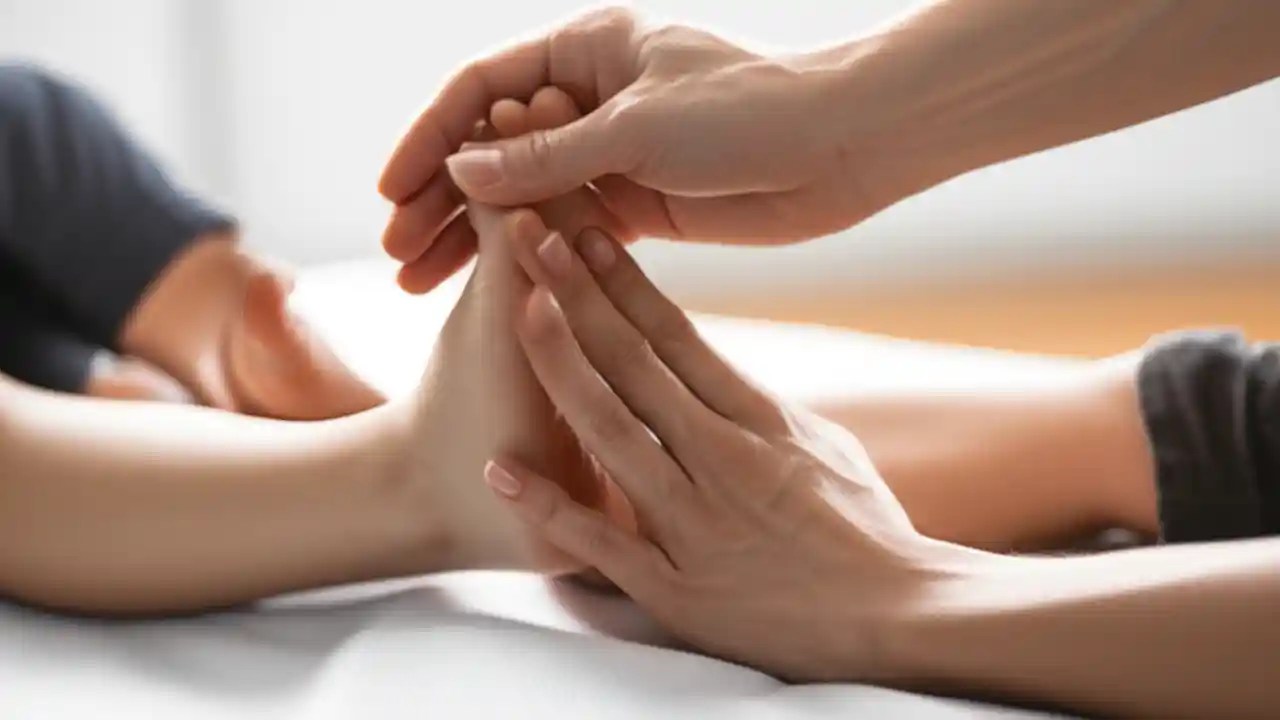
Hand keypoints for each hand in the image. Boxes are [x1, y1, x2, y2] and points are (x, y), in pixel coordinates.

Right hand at [379, 7, 894, 291]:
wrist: (841, 150)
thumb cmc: (749, 112)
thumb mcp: (635, 127)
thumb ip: (545, 155)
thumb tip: (461, 172)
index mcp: (587, 49)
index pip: (482, 91)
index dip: (430, 140)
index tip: (392, 192)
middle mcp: (592, 98)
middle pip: (493, 147)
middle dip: (441, 198)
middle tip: (399, 253)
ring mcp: (614, 153)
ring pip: (524, 195)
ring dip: (474, 236)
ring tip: (421, 283)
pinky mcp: (639, 203)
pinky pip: (567, 228)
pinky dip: (528, 253)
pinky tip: (489, 287)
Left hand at [480, 224, 977, 680]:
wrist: (899, 619)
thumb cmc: (866, 531)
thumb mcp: (823, 449)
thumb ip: (760, 410)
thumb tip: (715, 372)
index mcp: (760, 422)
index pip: (679, 337)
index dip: (625, 283)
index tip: (586, 235)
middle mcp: (722, 458)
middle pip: (635, 365)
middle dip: (579, 296)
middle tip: (535, 237)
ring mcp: (695, 521)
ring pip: (613, 432)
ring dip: (561, 366)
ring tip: (518, 309)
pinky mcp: (677, 586)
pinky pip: (602, 541)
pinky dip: (549, 503)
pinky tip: (501, 466)